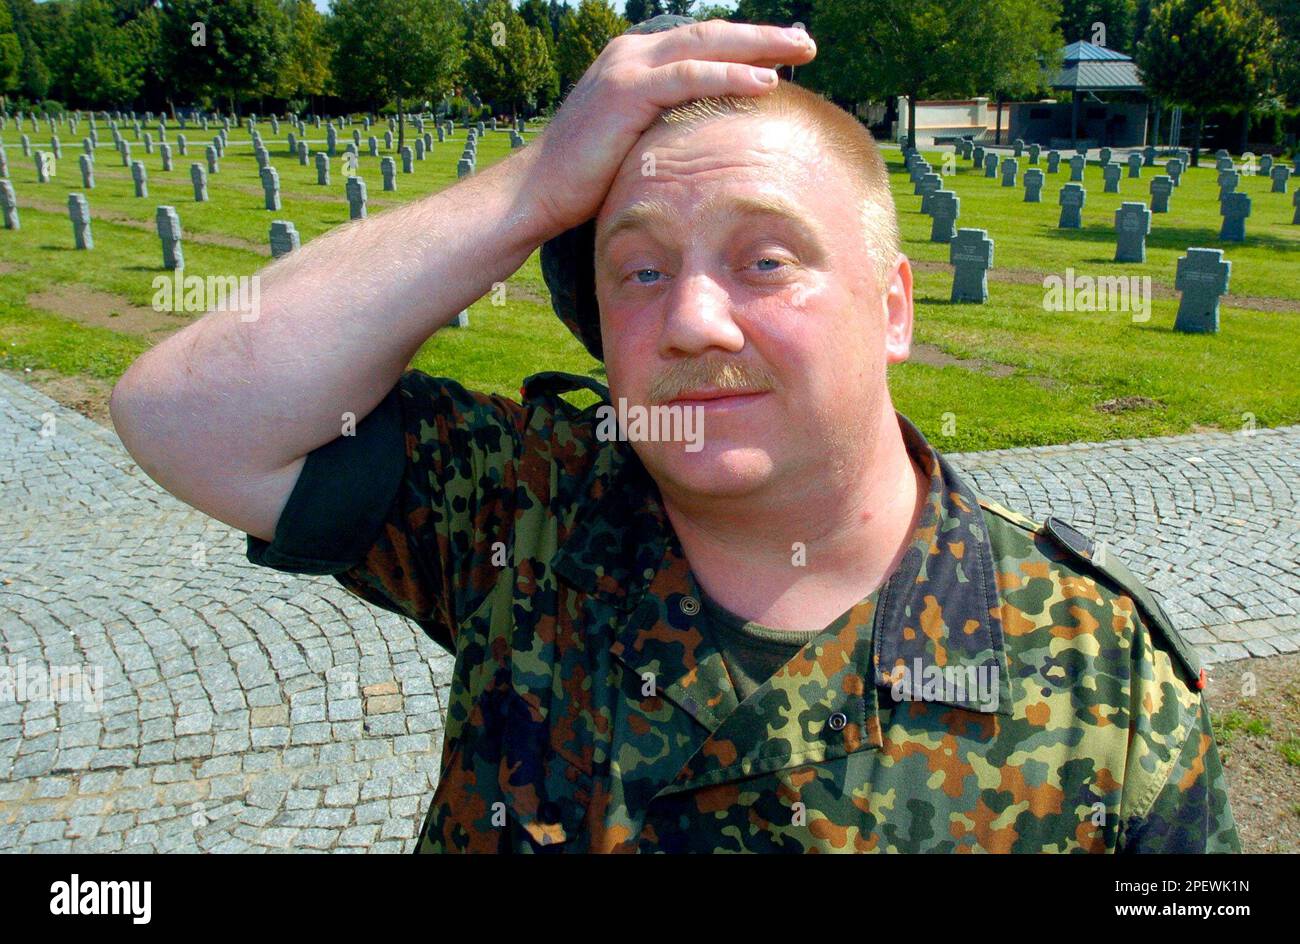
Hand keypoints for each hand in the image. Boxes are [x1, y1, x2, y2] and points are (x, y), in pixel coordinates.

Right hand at [527, 19, 815, 234]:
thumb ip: (666, 124)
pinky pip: (690, 77)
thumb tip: (705, 142)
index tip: (786, 49)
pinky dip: (730, 76)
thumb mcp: (635, 140)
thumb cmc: (587, 178)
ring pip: (707, 46)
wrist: (539, 190)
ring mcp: (629, 67)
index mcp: (636, 60)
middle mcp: (633, 52)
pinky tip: (766, 80)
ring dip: (759, 46)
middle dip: (763, 35)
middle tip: (808, 42)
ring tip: (801, 50)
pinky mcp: (628, 91)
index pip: (702, 43)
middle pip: (712, 34)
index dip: (746, 43)